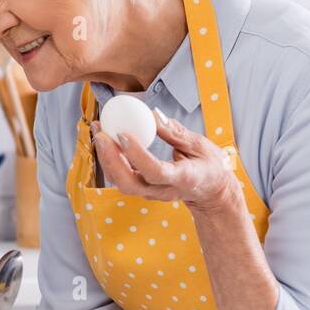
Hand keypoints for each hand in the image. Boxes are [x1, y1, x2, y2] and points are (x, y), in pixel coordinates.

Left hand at [91, 112, 241, 214]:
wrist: (211, 192)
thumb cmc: (209, 167)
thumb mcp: (200, 145)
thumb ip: (176, 133)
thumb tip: (153, 115)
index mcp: (183, 179)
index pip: (155, 171)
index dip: (136, 154)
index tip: (122, 133)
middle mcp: (164, 190)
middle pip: (129, 184)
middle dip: (110, 159)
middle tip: (101, 133)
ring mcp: (152, 194)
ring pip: (121, 183)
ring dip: (106, 158)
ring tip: (99, 131)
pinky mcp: (143, 190)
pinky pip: (122, 178)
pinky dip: (111, 160)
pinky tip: (106, 140)